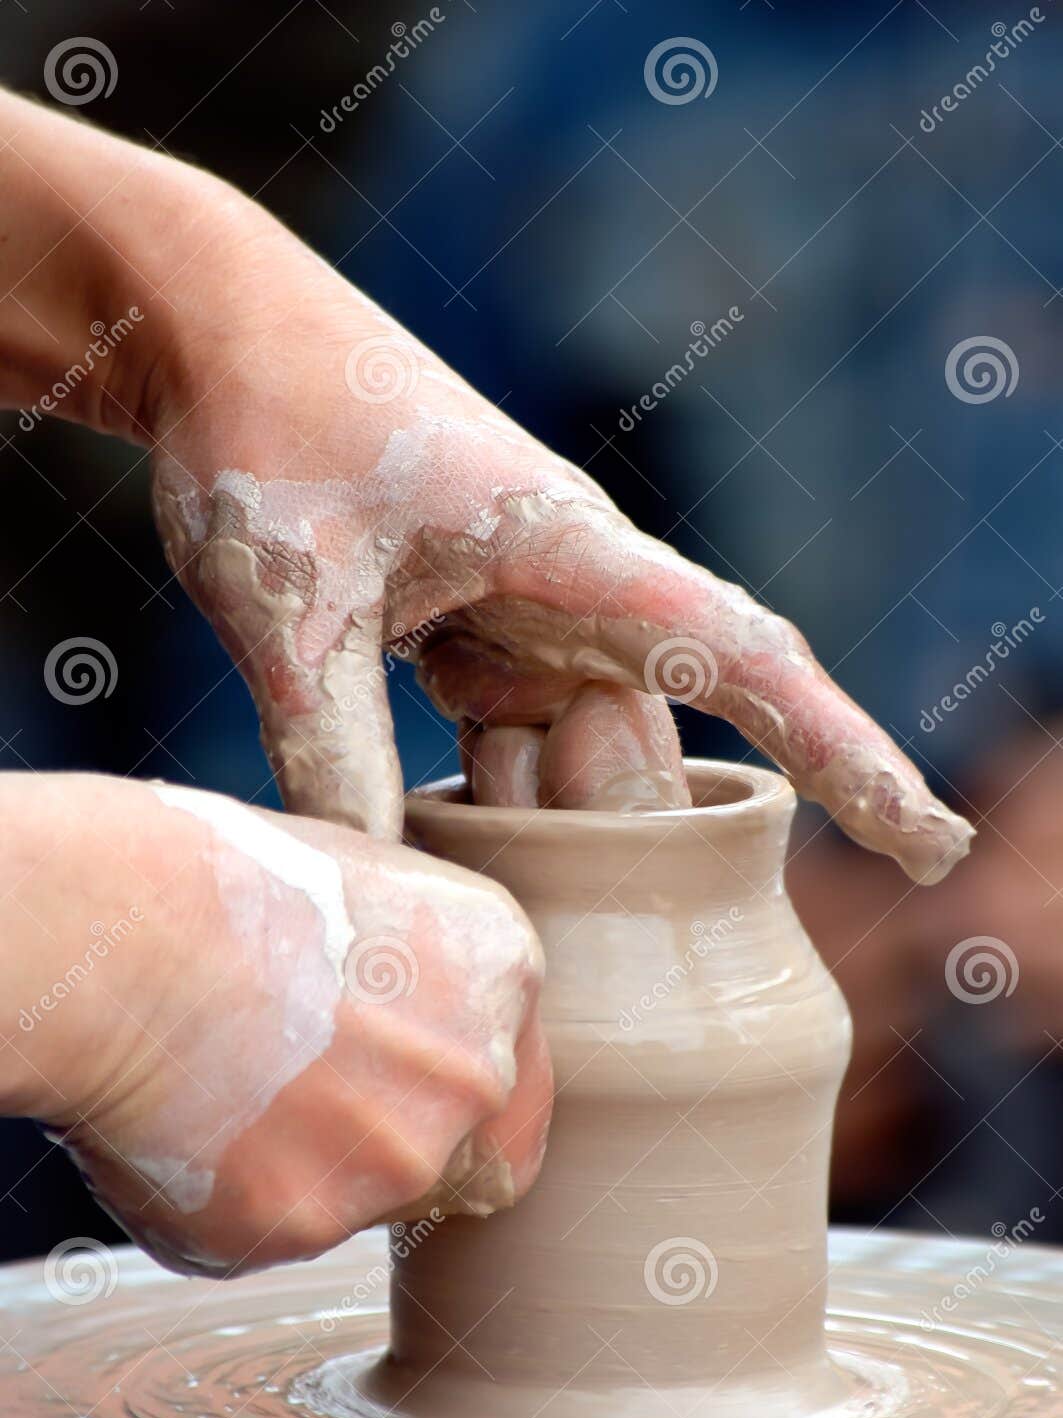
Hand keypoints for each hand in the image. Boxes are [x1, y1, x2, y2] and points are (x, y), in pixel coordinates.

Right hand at [0, 775, 548, 1275]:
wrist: (119, 936)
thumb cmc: (218, 879)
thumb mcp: (360, 883)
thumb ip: (419, 971)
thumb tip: (406, 1019)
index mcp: (503, 972)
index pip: (514, 1091)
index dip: (451, 1105)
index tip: (388, 1092)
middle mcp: (477, 1077)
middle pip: (455, 1161)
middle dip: (384, 1145)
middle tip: (292, 1094)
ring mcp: (397, 1161)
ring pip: (362, 1203)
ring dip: (303, 1169)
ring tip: (219, 1088)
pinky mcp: (305, 1226)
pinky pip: (274, 1229)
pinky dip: (229, 1198)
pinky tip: (181, 1125)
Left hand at [141, 170, 971, 876]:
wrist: (211, 336)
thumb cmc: (265, 424)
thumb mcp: (283, 597)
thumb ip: (331, 747)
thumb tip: (381, 891)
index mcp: (569, 548)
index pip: (742, 655)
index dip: (841, 750)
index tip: (925, 835)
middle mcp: (573, 585)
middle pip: (675, 724)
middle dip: (677, 809)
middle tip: (641, 863)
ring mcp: (526, 613)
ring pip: (579, 748)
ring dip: (525, 805)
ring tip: (429, 785)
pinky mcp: (473, 631)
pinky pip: (512, 734)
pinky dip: (479, 786)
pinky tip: (421, 807)